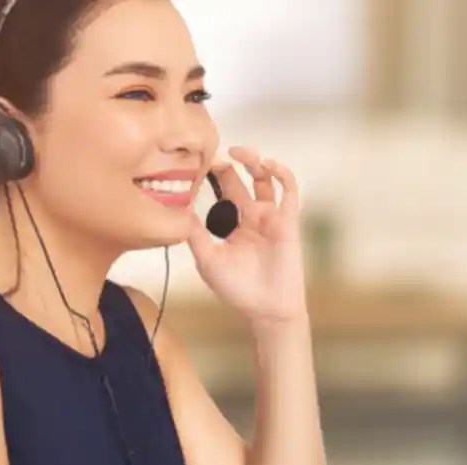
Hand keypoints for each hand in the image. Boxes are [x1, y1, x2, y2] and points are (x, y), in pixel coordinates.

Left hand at [187, 146, 307, 328]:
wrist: (267, 309)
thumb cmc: (238, 290)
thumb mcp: (208, 260)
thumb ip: (194, 234)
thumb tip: (177, 208)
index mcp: (232, 224)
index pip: (220, 191)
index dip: (210, 175)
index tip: (196, 164)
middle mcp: (251, 216)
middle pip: (239, 180)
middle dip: (227, 165)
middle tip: (214, 156)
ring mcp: (270, 216)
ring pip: (264, 179)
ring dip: (254, 161)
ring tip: (241, 154)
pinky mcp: (287, 221)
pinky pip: (289, 192)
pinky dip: (282, 175)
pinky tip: (269, 165)